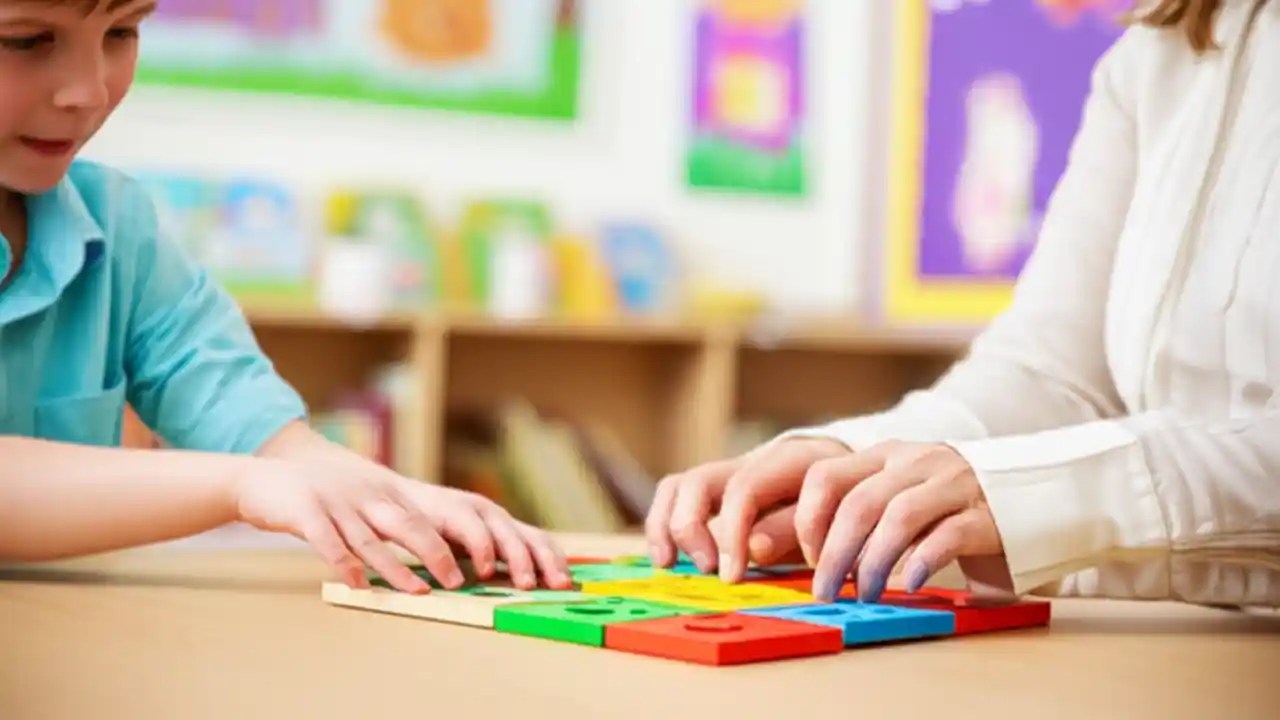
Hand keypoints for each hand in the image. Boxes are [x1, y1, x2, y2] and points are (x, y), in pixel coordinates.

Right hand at [233, 458, 571, 594]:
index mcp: (386, 493)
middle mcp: (367, 495)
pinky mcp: (305, 512)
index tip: (483, 565)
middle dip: (438, 554)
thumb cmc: (320, 499)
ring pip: (372, 537)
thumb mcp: (364, 502)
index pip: (431, 518)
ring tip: (420, 592)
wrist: (262, 479)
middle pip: (410, 524)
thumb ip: (395, 524)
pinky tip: (358, 585)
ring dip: (396, 568)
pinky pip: (328, 541)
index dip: (457, 541)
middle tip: (461, 582)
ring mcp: (337, 502)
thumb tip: (438, 556)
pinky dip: (344, 563)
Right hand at [645, 437, 851, 578]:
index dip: (731, 533)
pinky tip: (666, 558)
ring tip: (668, 564)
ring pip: (677, 486)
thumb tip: (754, 548)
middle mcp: (749, 462)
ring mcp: (728, 475)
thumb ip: (795, 527)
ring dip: (666, 525)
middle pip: (697, 481)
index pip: (743, 489)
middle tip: (707, 569)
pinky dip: (663, 525)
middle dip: (691, 528)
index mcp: (786, 461)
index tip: (732, 577)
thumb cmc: (842, 503)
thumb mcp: (833, 514)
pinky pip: (675, 498)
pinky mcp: (715, 492)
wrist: (849, 477)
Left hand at [796, 441, 1002, 602]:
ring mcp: (953, 484)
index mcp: (886, 455)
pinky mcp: (987, 515)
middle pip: (857, 503)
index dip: (808, 522)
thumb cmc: (958, 505)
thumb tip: (818, 563)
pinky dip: (921, 563)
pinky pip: (946, 537)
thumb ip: (868, 517)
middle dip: (833, 554)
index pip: (825, 476)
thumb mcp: (906, 494)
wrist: (1044, 492)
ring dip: (872, 563)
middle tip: (825, 592)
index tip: (810, 560)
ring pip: (898, 518)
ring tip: (865, 594)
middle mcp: (915, 461)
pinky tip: (909, 585)